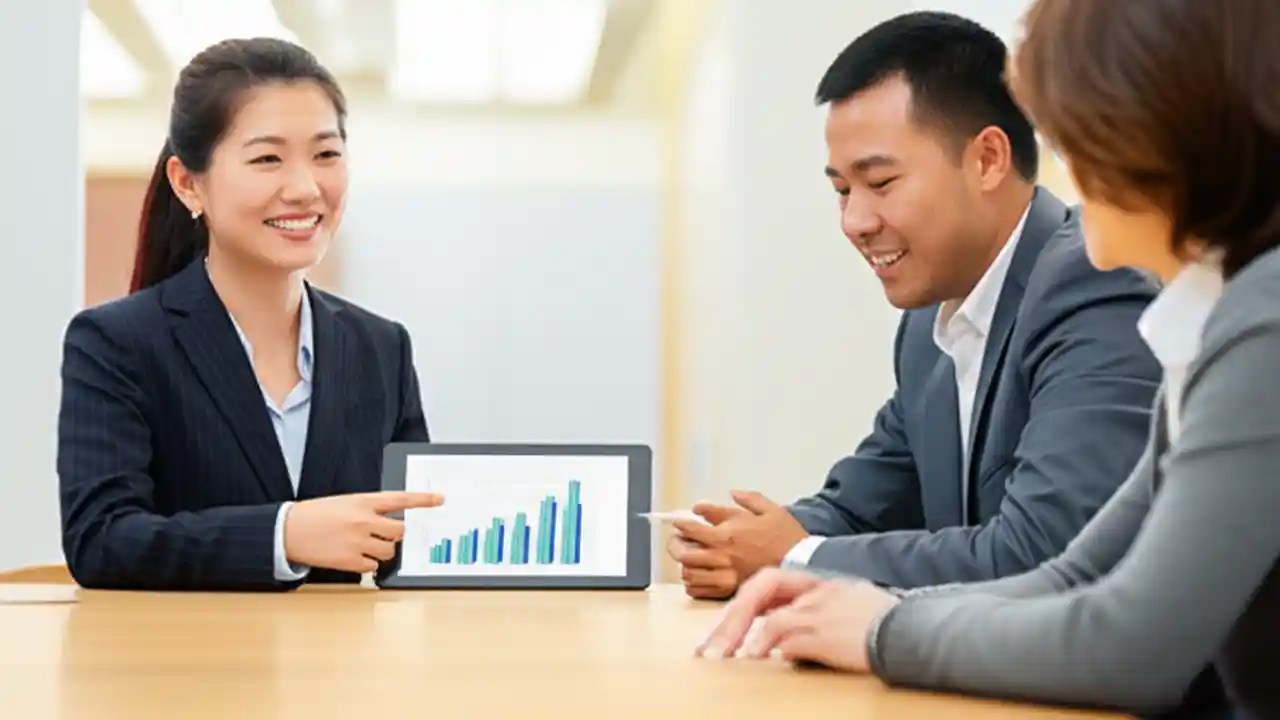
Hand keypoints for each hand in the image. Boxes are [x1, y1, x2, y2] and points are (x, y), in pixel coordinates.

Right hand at [284, 491, 443, 573]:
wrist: (288, 530)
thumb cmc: (316, 515)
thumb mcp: (345, 503)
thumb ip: (369, 509)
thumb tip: (390, 522)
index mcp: (363, 501)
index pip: (401, 498)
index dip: (423, 500)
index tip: (440, 499)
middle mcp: (364, 520)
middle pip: (399, 530)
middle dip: (395, 534)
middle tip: (381, 534)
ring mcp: (358, 541)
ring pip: (389, 551)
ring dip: (381, 550)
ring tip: (362, 545)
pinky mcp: (350, 561)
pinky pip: (372, 567)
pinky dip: (367, 565)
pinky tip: (352, 556)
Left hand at [672, 490, 808, 589]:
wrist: (802, 562)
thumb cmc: (787, 537)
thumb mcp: (769, 509)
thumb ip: (747, 499)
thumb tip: (731, 493)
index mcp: (728, 531)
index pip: (691, 525)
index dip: (681, 522)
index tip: (680, 520)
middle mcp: (722, 552)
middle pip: (683, 550)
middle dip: (674, 543)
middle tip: (676, 539)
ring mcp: (725, 572)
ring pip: (688, 571)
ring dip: (683, 563)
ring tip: (686, 558)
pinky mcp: (730, 588)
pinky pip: (700, 589)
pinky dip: (692, 583)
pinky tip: (696, 576)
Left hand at [697, 568, 899, 672]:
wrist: (916, 630)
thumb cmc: (887, 624)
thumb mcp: (850, 608)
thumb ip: (818, 615)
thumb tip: (787, 644)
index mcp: (819, 584)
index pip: (768, 582)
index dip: (742, 603)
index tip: (723, 628)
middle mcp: (816, 592)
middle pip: (758, 592)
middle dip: (730, 619)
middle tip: (710, 647)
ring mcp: (820, 610)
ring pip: (767, 616)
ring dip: (739, 637)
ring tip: (722, 657)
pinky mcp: (826, 632)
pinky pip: (785, 635)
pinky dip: (765, 645)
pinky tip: (754, 659)